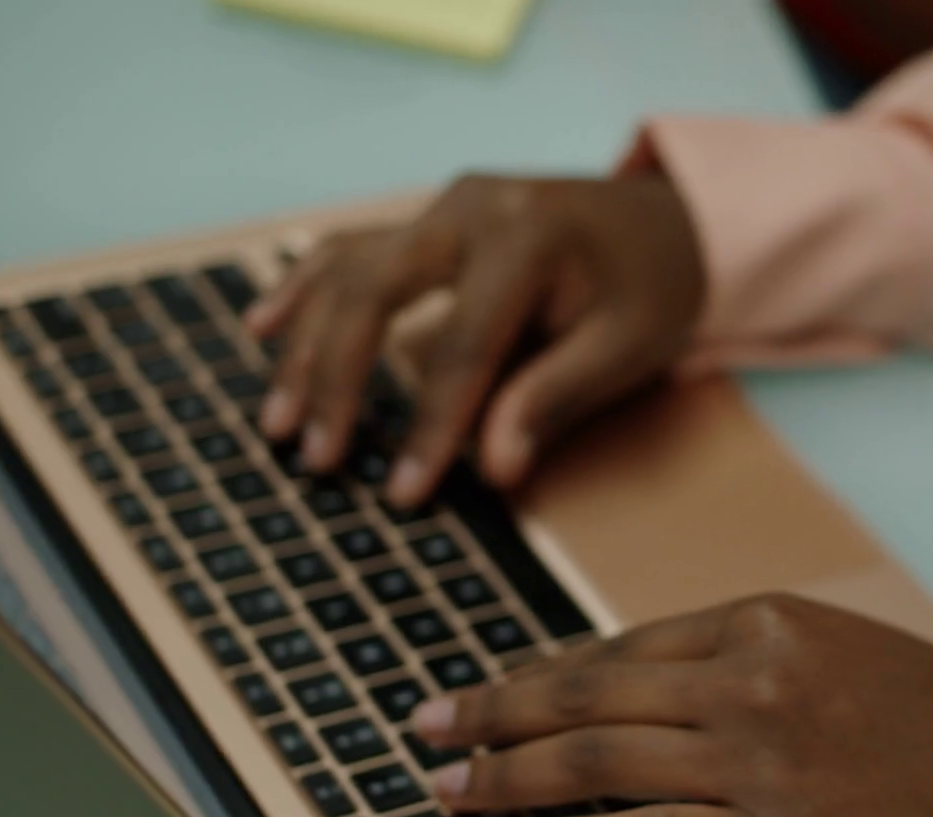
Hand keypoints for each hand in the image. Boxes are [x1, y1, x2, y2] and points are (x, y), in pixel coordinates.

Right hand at [248, 174, 706, 505]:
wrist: (671, 219)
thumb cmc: (653, 288)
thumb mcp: (627, 347)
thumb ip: (553, 399)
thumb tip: (493, 471)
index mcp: (526, 237)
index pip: (463, 346)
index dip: (430, 426)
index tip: (403, 494)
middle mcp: (470, 207)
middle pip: (374, 291)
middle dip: (336, 378)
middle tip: (312, 456)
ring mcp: (443, 205)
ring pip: (348, 269)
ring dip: (305, 345)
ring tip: (277, 421)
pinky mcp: (429, 217)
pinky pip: (352, 249)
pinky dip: (305, 288)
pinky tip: (262, 329)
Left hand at [413, 595, 932, 816]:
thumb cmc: (926, 719)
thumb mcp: (829, 649)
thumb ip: (731, 657)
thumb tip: (620, 688)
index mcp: (761, 621)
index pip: (618, 651)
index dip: (536, 676)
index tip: (480, 691)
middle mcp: (748, 682)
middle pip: (586, 700)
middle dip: (490, 715)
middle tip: (423, 727)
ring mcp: (756, 762)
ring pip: (597, 764)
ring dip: (507, 776)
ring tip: (450, 787)